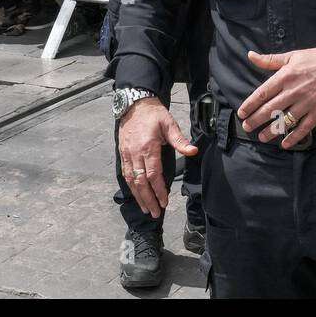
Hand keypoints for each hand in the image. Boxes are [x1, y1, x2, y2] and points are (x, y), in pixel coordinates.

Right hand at [118, 98, 195, 217]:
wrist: (134, 103)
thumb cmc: (154, 114)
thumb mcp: (169, 124)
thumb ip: (180, 140)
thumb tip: (193, 151)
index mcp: (148, 147)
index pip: (153, 174)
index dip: (158, 190)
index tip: (164, 202)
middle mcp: (135, 153)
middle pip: (140, 182)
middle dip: (148, 199)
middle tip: (154, 213)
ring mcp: (127, 154)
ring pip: (131, 180)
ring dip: (138, 196)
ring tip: (145, 209)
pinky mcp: (122, 153)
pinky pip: (125, 173)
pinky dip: (130, 186)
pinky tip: (136, 194)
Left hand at [238, 47, 315, 148]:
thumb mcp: (292, 55)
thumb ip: (270, 59)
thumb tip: (250, 56)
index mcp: (285, 76)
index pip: (262, 93)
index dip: (250, 104)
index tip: (242, 113)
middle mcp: (293, 91)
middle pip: (270, 109)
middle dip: (256, 120)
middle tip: (247, 127)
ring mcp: (306, 103)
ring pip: (284, 120)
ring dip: (271, 131)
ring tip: (261, 137)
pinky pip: (304, 128)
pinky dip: (294, 137)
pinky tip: (284, 144)